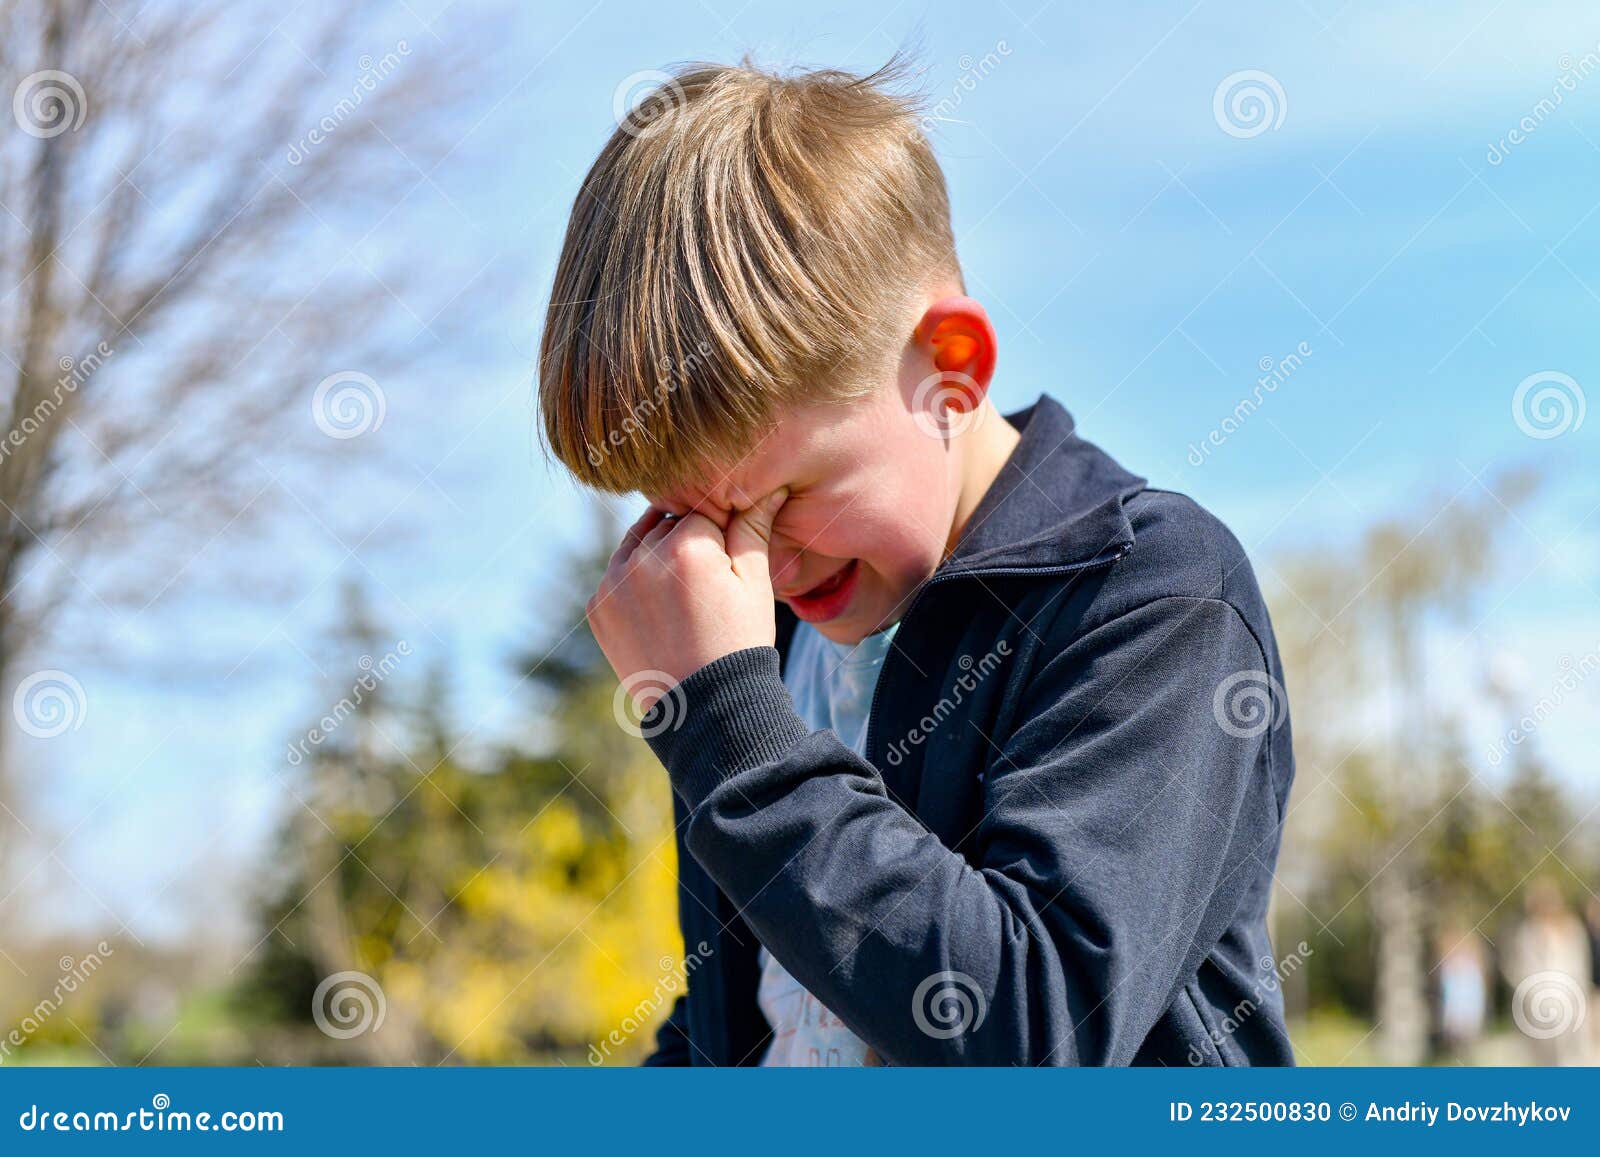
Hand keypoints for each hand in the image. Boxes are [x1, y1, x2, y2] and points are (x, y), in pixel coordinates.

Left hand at [587, 488, 787, 713]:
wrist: (704, 710)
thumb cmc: (740, 643)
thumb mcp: (756, 584)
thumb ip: (753, 527)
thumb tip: (769, 486)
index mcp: (685, 545)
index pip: (704, 508)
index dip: (723, 529)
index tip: (730, 556)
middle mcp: (641, 558)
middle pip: (668, 521)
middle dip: (689, 538)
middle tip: (709, 579)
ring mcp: (612, 584)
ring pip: (639, 543)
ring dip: (659, 554)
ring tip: (686, 592)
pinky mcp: (597, 607)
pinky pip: (619, 575)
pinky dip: (636, 581)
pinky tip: (662, 608)